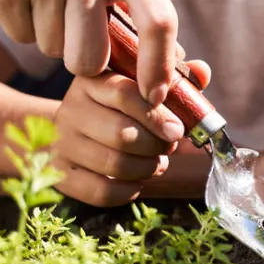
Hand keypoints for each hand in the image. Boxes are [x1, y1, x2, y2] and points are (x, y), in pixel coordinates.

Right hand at [0, 0, 179, 106]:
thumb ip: (143, 8)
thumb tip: (176, 70)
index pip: (159, 23)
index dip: (159, 68)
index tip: (154, 95)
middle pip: (90, 58)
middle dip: (84, 60)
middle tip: (76, 30)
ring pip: (52, 50)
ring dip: (50, 35)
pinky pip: (20, 35)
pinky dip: (21, 23)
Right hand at [51, 60, 210, 206]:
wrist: (67, 132)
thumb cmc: (118, 107)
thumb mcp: (141, 84)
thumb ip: (172, 78)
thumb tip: (202, 71)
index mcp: (92, 81)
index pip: (124, 94)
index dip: (156, 115)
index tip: (177, 130)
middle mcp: (71, 110)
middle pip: (122, 135)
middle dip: (157, 146)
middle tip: (169, 147)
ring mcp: (62, 144)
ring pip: (115, 165)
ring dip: (148, 169)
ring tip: (157, 163)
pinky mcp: (61, 175)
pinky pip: (102, 192)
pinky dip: (129, 191)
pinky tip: (137, 181)